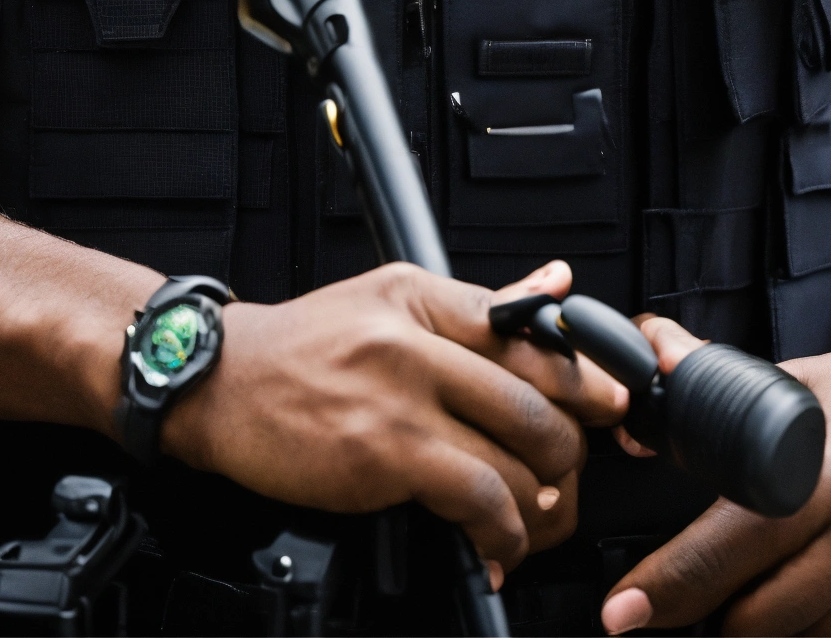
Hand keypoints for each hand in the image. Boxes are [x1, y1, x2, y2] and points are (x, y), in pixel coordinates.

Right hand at [165, 259, 626, 581]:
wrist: (219, 383)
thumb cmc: (302, 347)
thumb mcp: (388, 299)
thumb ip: (476, 303)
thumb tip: (557, 283)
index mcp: (421, 296)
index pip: (526, 328)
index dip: (583, 372)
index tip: (612, 402)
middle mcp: (416, 340)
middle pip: (532, 398)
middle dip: (567, 449)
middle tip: (565, 474)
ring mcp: (398, 399)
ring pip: (511, 456)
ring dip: (537, 502)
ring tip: (532, 519)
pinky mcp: (381, 457)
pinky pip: (472, 499)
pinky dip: (497, 534)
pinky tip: (494, 547)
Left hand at [601, 312, 830, 634]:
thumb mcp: (793, 378)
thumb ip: (716, 379)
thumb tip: (653, 362)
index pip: (733, 547)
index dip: (671, 586)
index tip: (623, 612)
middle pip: (763, 617)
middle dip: (712, 617)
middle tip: (691, 598)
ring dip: (764, 631)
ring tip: (745, 598)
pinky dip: (816, 637)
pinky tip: (801, 609)